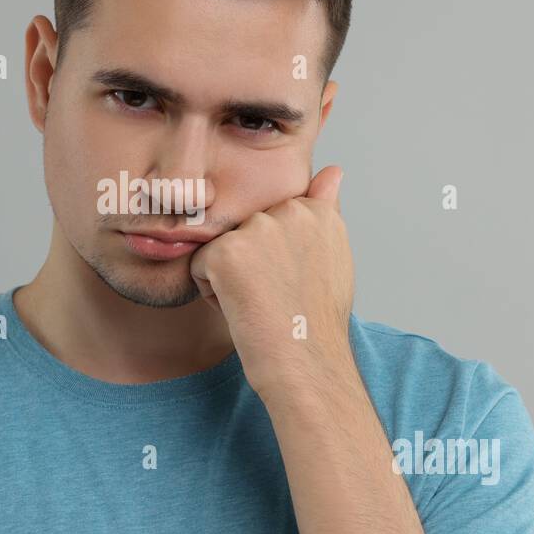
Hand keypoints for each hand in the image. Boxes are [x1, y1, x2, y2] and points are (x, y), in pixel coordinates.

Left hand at [189, 165, 355, 399]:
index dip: (276, 259)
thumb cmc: (317, 321)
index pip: (272, 220)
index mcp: (318, 211)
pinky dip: (213, 294)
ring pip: (221, 248)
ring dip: (231, 277)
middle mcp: (290, 210)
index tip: (294, 285)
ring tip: (262, 303)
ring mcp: (257, 229)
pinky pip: (200, 268)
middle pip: (243, 231)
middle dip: (250, 263)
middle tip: (277, 296)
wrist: (306, 363)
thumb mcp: (332, 256)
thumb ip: (325, 209)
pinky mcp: (225, 251)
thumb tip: (332, 170)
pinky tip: (244, 309)